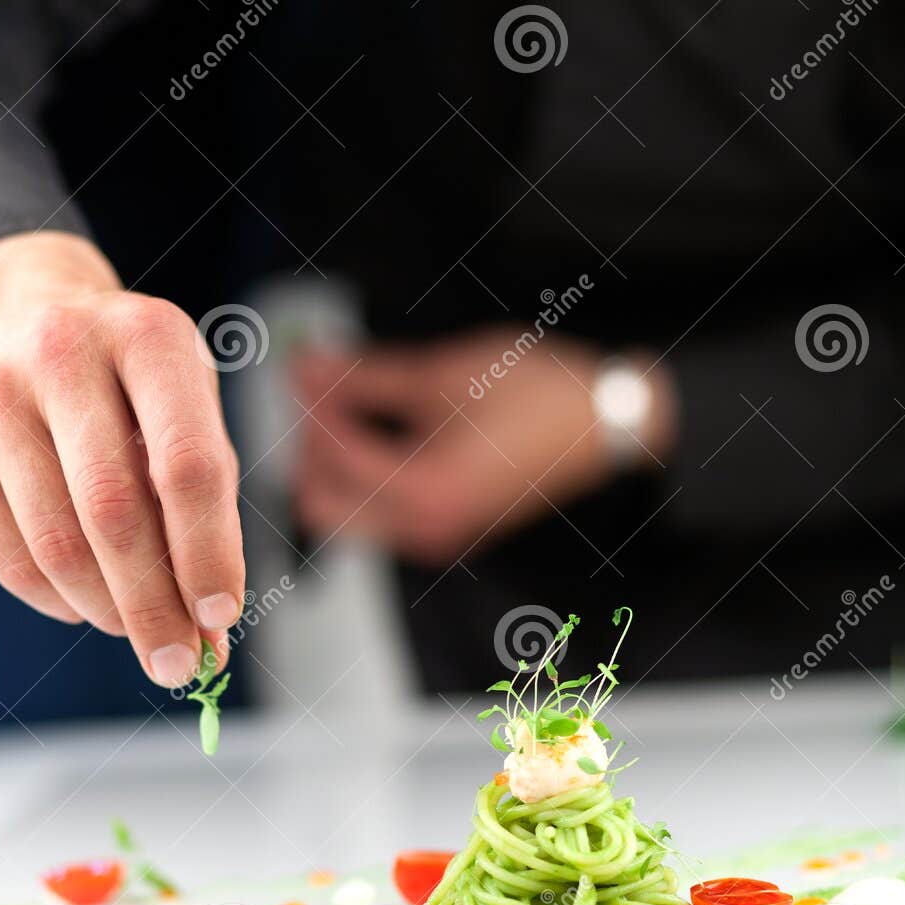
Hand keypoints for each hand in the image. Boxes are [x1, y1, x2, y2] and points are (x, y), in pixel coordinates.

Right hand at [0, 222, 243, 684]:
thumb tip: (211, 631)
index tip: (220, 618)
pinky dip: (57, 602)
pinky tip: (84, 603)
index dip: (208, 553)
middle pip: (115, 515)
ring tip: (136, 630)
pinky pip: (11, 560)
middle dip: (153, 607)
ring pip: (58, 547)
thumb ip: (208, 506)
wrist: (7, 310)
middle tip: (178, 664)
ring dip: (107, 612)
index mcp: (147, 336)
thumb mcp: (183, 408)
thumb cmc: (125, 381)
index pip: (187, 466)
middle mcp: (61, 352)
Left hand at [291, 331, 673, 563]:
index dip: (311, 405)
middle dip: (312, 448)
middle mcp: (425, 532)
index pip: (334, 456)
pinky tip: (377, 431)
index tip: (302, 364)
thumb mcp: (443, 373)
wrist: (602, 428)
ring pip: (346, 516)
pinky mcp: (445, 534)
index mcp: (425, 494)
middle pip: (322, 504)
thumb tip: (309, 367)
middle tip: (321, 392)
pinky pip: (379, 517)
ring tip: (349, 404)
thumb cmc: (540, 399)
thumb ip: (365, 375)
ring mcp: (435, 540)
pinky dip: (365, 479)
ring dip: (333, 465)